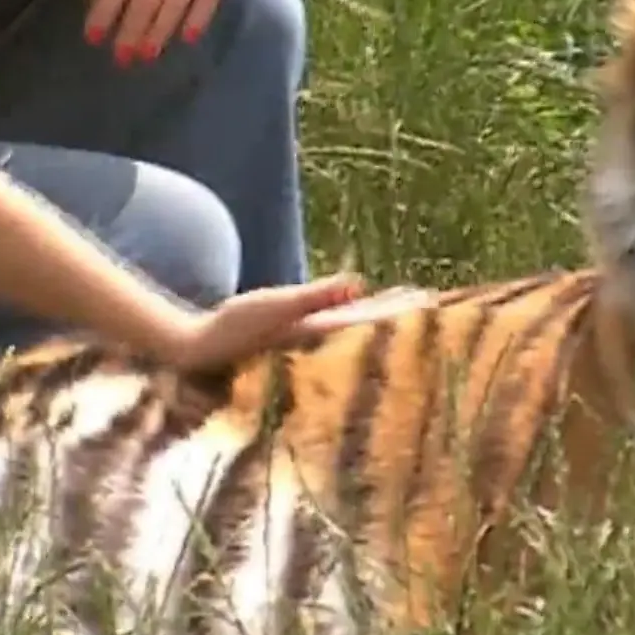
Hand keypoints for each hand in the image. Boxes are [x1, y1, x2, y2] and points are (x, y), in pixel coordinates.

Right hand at [170, 273, 436, 371]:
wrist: (202, 351)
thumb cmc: (235, 326)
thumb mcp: (276, 306)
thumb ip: (317, 296)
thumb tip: (358, 283)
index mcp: (323, 331)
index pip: (372, 319)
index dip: (401, 310)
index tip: (429, 298)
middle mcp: (322, 339)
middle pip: (370, 322)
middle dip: (400, 311)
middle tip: (433, 297)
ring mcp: (311, 339)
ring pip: (357, 323)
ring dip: (383, 312)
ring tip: (411, 300)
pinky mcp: (298, 335)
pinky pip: (340, 323)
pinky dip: (358, 313)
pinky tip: (364, 306)